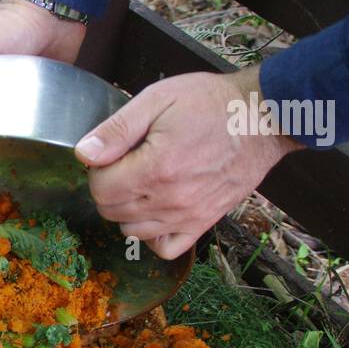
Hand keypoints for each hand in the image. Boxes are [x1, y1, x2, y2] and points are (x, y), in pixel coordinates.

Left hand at [75, 66, 303, 259]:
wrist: (264, 117)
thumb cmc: (211, 103)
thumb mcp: (157, 100)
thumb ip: (117, 130)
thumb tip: (83, 153)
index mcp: (155, 168)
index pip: (100, 188)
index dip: (97, 169)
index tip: (110, 154)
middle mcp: (170, 200)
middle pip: (112, 211)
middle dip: (108, 187)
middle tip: (125, 164)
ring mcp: (188, 216)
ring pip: (132, 231)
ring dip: (126, 209)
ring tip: (141, 182)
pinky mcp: (204, 222)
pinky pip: (165, 247)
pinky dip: (152, 235)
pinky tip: (155, 210)